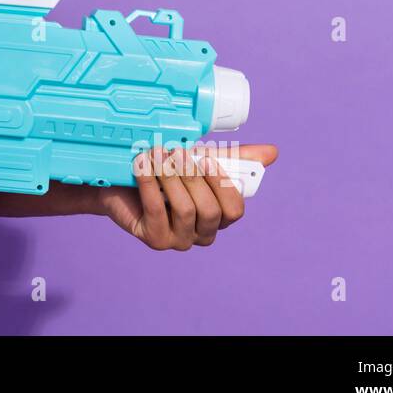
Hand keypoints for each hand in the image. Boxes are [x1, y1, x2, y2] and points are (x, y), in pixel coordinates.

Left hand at [92, 144, 278, 250]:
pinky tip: (142, 166)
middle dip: (193, 177)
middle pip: (210, 210)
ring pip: (185, 210)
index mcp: (219, 217)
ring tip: (157, 153)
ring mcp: (179, 240)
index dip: (222, 184)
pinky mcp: (155, 239)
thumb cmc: (166, 171)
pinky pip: (157, 211)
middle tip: (176, 151)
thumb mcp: (200, 159)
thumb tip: (272, 152)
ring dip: (171, 177)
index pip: (234, 210)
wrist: (121, 182)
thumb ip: (235, 157)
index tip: (205, 158)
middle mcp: (203, 234)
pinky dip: (150, 184)